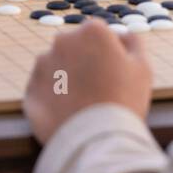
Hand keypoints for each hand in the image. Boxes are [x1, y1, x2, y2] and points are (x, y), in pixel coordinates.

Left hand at [24, 20, 152, 143]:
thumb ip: (132, 43)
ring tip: (83, 106)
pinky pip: (42, 92)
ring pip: (55, 69)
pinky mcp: (30, 90)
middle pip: (74, 49)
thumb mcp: (142, 68)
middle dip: (82, 63)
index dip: (107, 55)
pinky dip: (52, 100)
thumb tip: (121, 34)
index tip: (113, 75)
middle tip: (98, 91)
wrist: (97, 140)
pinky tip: (68, 115)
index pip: (97, 35)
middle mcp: (62, 42)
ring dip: (65, 80)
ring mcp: (42, 66)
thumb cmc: (124, 101)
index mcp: (92, 32)